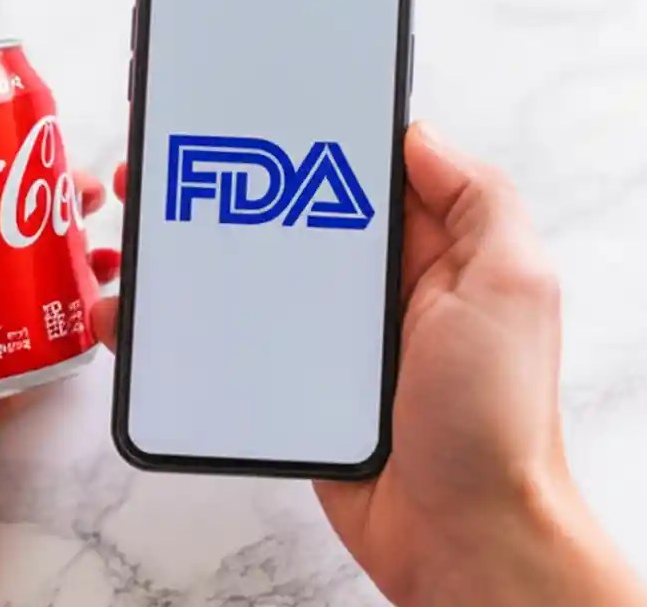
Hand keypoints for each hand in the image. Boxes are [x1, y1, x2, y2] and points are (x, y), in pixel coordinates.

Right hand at [91, 124, 646, 606]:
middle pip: (294, 218)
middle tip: (160, 173)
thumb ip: (476, 200)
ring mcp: (339, 341)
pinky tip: (145, 317)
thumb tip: (418, 134)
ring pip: (258, 278)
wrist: (459, 536)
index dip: (309, 137)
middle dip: (230, 191)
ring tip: (134, 241)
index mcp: (435, 251)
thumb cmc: (495, 420)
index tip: (248, 111)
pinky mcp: (300, 388)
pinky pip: (244, 342)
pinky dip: (195, 330)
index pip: (363, 172)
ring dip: (200, 258)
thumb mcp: (511, 285)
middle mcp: (383, 288)